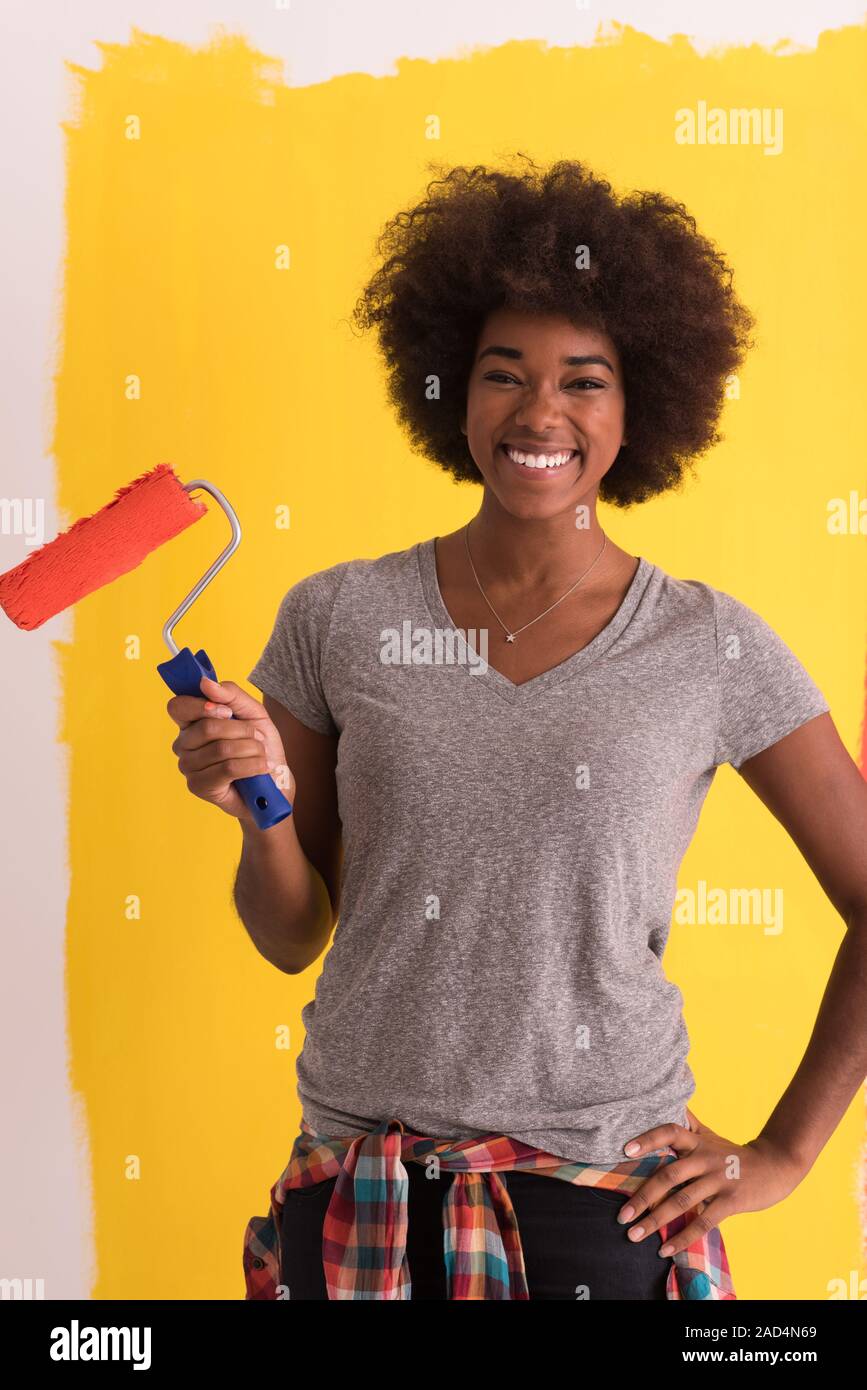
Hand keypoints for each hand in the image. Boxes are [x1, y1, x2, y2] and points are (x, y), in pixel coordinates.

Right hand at [167, 673, 293, 823]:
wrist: (274, 781)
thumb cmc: (260, 746)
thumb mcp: (253, 713)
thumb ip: (230, 694)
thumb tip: (205, 683)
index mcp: (191, 722)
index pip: (177, 706)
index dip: (202, 706)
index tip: (227, 711)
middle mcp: (183, 744)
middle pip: (207, 728)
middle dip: (242, 730)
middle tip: (256, 737)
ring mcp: (188, 767)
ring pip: (221, 749)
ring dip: (251, 749)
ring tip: (260, 754)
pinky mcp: (199, 787)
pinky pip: (227, 768)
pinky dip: (252, 765)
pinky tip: (260, 767)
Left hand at [616, 1108, 806, 1257]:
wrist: (776, 1165)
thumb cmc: (734, 1153)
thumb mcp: (710, 1135)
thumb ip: (688, 1123)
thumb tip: (666, 1100)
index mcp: (697, 1141)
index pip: (669, 1132)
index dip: (648, 1139)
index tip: (625, 1150)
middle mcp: (705, 1159)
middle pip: (668, 1176)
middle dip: (642, 1198)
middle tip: (621, 1216)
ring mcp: (718, 1180)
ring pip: (682, 1202)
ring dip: (656, 1221)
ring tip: (634, 1236)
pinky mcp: (731, 1201)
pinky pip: (703, 1222)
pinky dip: (683, 1237)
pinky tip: (666, 1250)